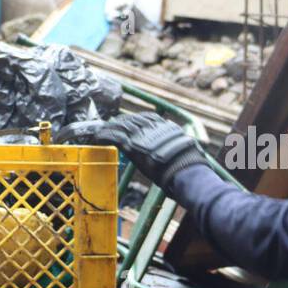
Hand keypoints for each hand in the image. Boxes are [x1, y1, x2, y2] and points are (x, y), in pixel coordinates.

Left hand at [60, 112, 208, 187]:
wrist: (183, 170)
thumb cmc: (190, 165)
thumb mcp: (187, 149)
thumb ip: (181, 145)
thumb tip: (188, 146)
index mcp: (165, 127)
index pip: (148, 117)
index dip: (137, 119)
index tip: (132, 121)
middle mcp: (152, 128)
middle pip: (131, 120)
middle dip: (120, 122)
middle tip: (111, 125)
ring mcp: (141, 136)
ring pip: (120, 126)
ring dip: (110, 128)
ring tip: (102, 131)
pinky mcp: (131, 146)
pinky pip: (113, 136)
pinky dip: (104, 136)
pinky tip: (98, 137)